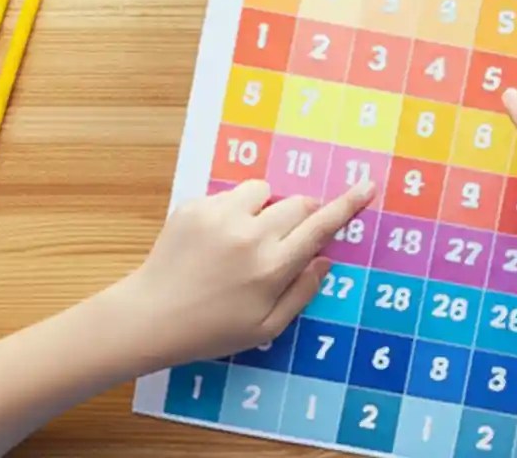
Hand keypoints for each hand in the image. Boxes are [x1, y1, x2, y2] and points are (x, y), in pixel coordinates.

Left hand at [115, 179, 374, 366]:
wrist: (149, 317)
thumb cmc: (212, 330)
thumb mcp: (266, 328)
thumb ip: (301, 292)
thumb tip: (324, 259)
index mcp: (273, 267)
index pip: (321, 226)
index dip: (347, 205)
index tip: (366, 186)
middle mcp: (251, 235)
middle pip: (297, 203)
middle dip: (301, 214)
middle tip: (282, 240)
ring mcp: (220, 216)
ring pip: (263, 191)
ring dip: (265, 207)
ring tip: (245, 236)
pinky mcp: (195, 206)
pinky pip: (229, 195)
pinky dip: (232, 211)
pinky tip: (214, 240)